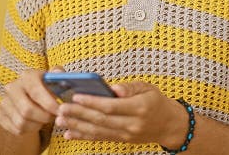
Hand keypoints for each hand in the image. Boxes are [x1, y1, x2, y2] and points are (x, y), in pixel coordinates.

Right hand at [0, 67, 63, 135]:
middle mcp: (12, 87)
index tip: (60, 111)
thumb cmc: (46, 87)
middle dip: (44, 117)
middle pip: (27, 110)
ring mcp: (4, 101)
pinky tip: (34, 122)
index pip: (36, 91)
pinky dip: (28, 130)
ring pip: (21, 122)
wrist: (29, 96)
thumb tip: (57, 72)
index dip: (49, 104)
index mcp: (27, 76)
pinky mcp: (0, 115)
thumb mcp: (54, 79)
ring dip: (37, 125)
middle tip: (53, 117)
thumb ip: (59, 74)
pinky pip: (16, 129)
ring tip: (44, 119)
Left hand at [54, 81, 187, 146]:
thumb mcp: (147, 88)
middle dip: (79, 114)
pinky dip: (83, 136)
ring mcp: (126, 135)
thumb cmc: (155, 101)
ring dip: (76, 126)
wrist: (169, 124)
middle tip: (61, 107)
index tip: (76, 95)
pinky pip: (100, 138)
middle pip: (101, 119)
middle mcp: (132, 124)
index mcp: (139, 108)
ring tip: (60, 119)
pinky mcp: (121, 140)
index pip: (111, 106)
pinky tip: (69, 133)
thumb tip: (113, 88)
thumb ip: (129, 88)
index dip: (92, 101)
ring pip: (98, 131)